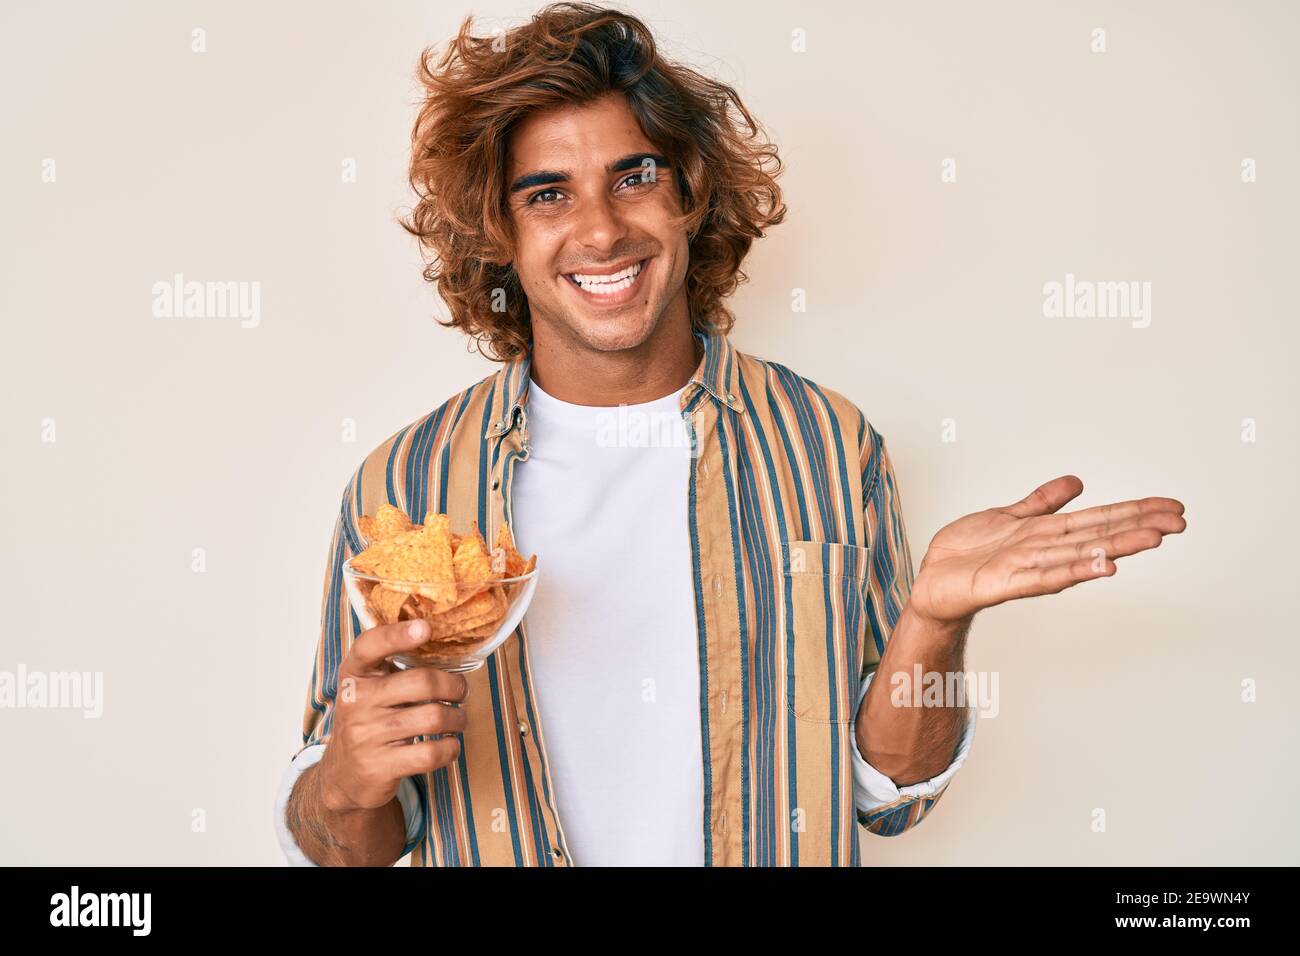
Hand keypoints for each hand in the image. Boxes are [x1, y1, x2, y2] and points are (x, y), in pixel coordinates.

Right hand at [315, 619, 468, 813]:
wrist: (342, 776)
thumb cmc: (368, 722)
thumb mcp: (370, 690)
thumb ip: (395, 668)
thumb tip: (448, 646)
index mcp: (353, 675)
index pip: (368, 646)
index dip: (397, 634)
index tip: (426, 628)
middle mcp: (355, 702)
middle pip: (421, 682)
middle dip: (454, 686)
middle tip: (461, 692)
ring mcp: (365, 736)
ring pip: (432, 718)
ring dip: (457, 718)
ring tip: (458, 719)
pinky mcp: (378, 767)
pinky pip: (430, 753)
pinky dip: (450, 748)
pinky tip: (449, 744)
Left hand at [908, 475, 1185, 626]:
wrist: (932, 582)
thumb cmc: (968, 553)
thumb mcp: (1007, 516)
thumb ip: (1041, 502)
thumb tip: (1077, 482)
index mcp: (1046, 533)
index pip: (1099, 518)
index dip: (1135, 511)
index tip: (1173, 507)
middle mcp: (1043, 550)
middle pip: (1098, 535)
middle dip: (1137, 527)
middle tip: (1179, 523)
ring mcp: (1026, 567)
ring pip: (1077, 555)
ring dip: (1115, 548)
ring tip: (1151, 540)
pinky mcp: (1002, 583)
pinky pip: (1042, 577)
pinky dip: (1071, 572)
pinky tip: (1101, 568)